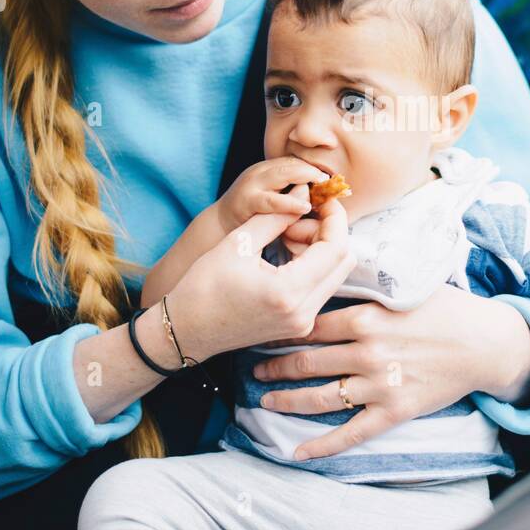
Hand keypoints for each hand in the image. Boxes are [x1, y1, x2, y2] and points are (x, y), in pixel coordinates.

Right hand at [168, 199, 354, 357]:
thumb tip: (303, 199)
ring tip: (289, 235)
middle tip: (301, 218)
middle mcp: (303, 312)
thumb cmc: (203, 286)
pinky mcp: (298, 326)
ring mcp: (302, 323)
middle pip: (343, 262)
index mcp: (288, 292)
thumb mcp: (238, 243)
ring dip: (322, 249)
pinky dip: (314, 266)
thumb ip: (275, 218)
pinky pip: (322, 288)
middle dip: (330, 232)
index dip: (336, 218)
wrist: (186, 330)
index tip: (324, 200)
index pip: (335, 248)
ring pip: (335, 275)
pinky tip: (288, 254)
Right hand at [215, 156, 330, 235]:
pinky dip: (289, 203)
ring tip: (324, 186)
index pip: (297, 163)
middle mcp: (259, 172)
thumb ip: (292, 195)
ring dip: (306, 178)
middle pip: (293, 164)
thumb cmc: (250, 217)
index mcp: (267, 170)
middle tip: (333, 182)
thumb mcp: (272, 200)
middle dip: (314, 171)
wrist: (216, 228)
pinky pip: (271, 201)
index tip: (335, 181)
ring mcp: (251, 184)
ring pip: (284, 174)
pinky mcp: (246, 202)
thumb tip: (325, 197)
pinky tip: (304, 208)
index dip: (316, 170)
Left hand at [252, 285, 529, 459]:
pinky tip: (297, 452)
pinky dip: (321, 445)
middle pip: (306, 361)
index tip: (261, 331)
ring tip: (265, 399)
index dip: (282, 330)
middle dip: (274, 365)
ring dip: (286, 399)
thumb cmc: (447, 310)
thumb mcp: (404, 289)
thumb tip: (334, 274)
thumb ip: (367, 289)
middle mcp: (367, 352)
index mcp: (366, 318)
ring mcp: (379, 385)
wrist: (484, 343)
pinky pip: (350, 433)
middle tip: (251, 367)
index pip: (310, 325)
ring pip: (319, 398)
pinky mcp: (393, 411)